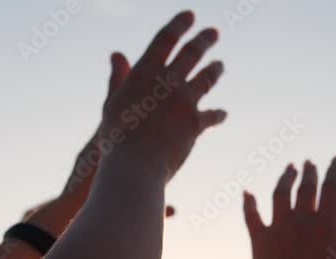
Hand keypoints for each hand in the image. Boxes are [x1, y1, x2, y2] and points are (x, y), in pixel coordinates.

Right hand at [98, 11, 225, 179]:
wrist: (134, 165)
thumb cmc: (116, 136)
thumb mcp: (113, 102)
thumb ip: (118, 77)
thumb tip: (117, 53)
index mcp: (144, 72)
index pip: (165, 39)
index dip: (178, 25)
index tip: (189, 15)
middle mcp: (168, 81)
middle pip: (192, 53)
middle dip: (204, 40)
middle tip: (213, 33)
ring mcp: (185, 101)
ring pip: (207, 79)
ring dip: (215, 70)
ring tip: (220, 65)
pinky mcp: (196, 124)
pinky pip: (212, 115)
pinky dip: (217, 114)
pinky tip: (223, 114)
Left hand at [243, 158, 335, 258]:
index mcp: (327, 223)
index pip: (332, 187)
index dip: (334, 171)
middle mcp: (301, 219)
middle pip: (305, 186)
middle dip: (309, 172)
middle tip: (310, 162)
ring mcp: (278, 227)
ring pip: (279, 193)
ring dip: (284, 178)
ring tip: (289, 169)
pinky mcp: (259, 240)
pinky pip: (252, 215)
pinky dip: (249, 202)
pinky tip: (247, 193)